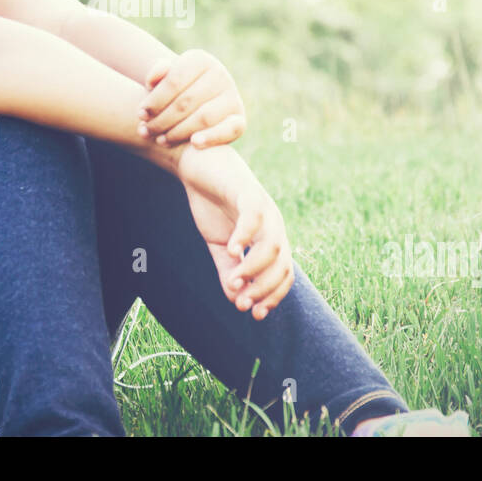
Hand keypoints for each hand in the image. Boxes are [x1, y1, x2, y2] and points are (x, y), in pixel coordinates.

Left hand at [138, 49, 245, 148]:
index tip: (140, 114)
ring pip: (202, 118)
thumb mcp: (161, 79)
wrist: (196, 103)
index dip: (154, 101)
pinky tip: (194, 144)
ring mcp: (232, 96)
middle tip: (146, 131)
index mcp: (200, 59)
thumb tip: (154, 79)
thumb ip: (156, 74)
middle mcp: (220, 74)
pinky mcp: (240, 118)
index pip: (173, 82)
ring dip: (178, 132)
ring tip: (160, 140)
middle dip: (162, 120)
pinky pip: (229, 129)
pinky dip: (212, 137)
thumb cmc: (173, 91)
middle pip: (185, 102)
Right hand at [176, 143, 294, 319]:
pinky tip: (231, 251)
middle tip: (242, 303)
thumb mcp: (219, 245)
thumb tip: (236, 300)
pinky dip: (245, 237)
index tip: (254, 314)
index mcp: (270, 238)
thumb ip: (228, 270)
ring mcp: (263, 208)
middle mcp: (273, 224)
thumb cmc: (212, 204)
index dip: (273, 296)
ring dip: (254, 269)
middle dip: (264, 289)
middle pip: (283, 264)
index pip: (284, 274)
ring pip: (273, 246)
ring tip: (234, 282)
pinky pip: (254, 218)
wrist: (197, 166)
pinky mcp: (247, 192)